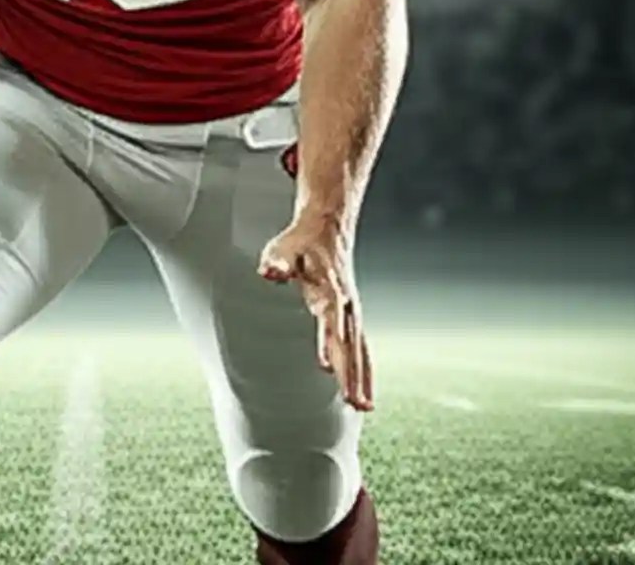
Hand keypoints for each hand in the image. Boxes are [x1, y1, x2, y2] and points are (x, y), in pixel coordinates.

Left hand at [258, 214, 373, 411]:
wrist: (327, 226)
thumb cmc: (301, 241)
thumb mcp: (283, 247)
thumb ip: (276, 261)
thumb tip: (269, 271)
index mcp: (328, 289)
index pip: (328, 320)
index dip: (328, 343)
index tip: (327, 368)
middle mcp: (344, 304)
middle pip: (350, 344)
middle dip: (352, 374)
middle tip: (354, 404)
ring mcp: (351, 311)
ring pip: (360, 350)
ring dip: (363, 379)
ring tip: (364, 408)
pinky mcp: (351, 316)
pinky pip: (362, 348)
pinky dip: (365, 370)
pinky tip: (365, 394)